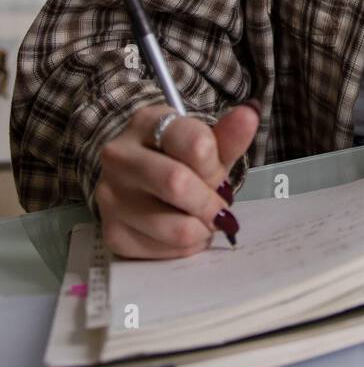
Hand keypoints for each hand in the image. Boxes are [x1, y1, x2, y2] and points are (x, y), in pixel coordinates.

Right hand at [94, 102, 259, 259]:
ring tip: (202, 218)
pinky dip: (186, 246)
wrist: (139, 183)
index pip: (196, 144)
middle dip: (210, 201)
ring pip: (175, 227)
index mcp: (146, 122)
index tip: (217, 173)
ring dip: (202, 228)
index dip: (215, 166)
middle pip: (178, 184)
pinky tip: (182, 228)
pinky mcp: (112, 233)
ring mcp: (110, 197)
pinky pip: (165, 251)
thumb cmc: (178, 159)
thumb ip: (228, 135)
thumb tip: (249, 115)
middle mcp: (119, 157)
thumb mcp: (205, 143)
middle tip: (218, 205)